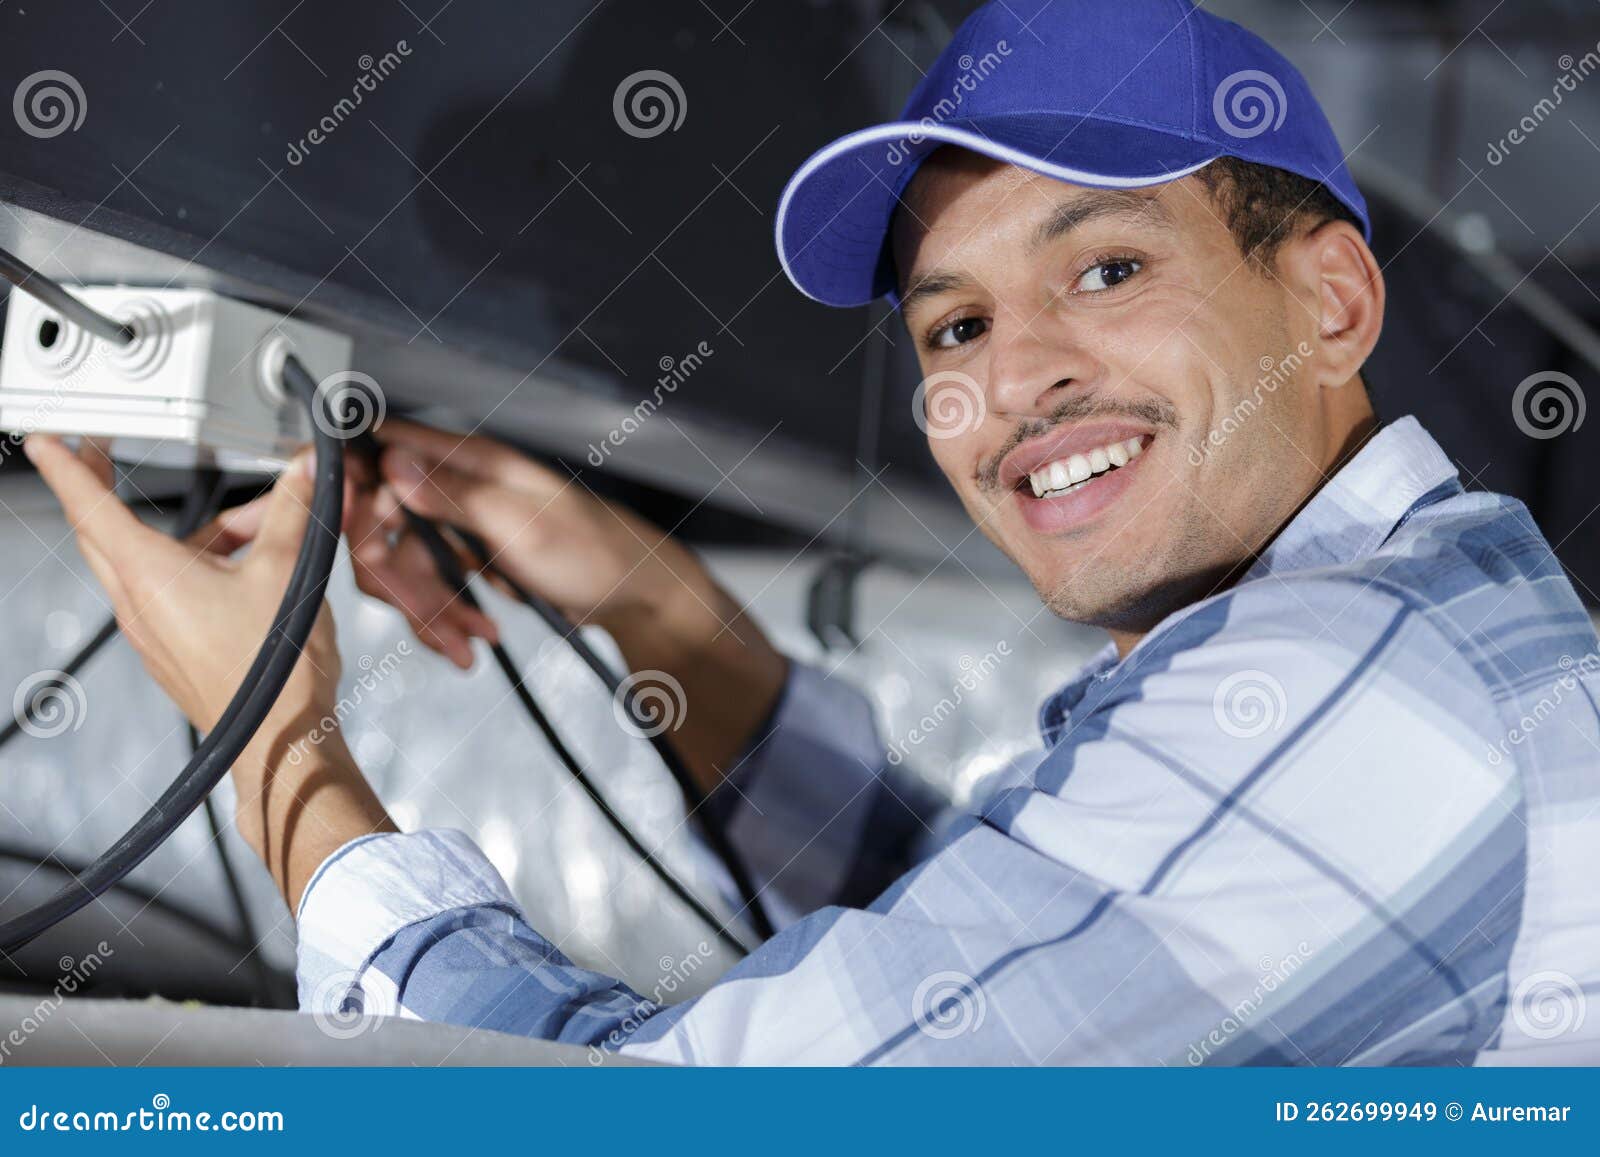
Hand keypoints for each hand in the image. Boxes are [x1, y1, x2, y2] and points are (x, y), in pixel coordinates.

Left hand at [26, 435, 392, 903]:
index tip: (45, 442)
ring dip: (188, 533)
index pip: (89, 505)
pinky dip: (198, 568)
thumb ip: (292, 512)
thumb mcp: (291, 569)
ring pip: (147, 562)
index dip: (66, 465)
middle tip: (104, 458)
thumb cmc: (273, 670)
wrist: (279, 739)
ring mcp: (153, 631)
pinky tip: (253, 572)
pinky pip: (169, 593)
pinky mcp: (173, 651)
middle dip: (101, 489)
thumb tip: (303, 476)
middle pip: (104, 532)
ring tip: (257, 529)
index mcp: (151, 573)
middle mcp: (139, 603)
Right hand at [345, 419, 787, 789]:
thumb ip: (454, 494)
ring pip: (399, 566)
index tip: (353, 540)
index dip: (351, 493)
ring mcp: (456, 525)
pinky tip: (475, 640)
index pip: (378, 452)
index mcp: (466, 460)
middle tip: (435, 622)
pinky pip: (426, 589)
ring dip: (427, 611)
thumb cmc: (595, 551)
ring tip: (470, 644)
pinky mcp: (463, 560)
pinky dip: (442, 619)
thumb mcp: (523, 525)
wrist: (635, 596)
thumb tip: (391, 460)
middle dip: (398, 582)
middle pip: (378, 524)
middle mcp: (453, 485)